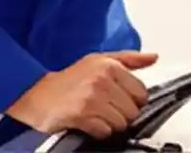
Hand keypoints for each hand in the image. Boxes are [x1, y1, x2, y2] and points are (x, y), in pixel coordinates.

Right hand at [6, 51, 157, 138]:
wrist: (37, 94)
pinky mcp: (82, 115)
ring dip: (109, 124)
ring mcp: (92, 97)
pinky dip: (98, 131)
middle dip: (121, 114)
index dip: (132, 100)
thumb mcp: (98, 60)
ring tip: (95, 114)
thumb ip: (129, 59)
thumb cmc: (69, 79)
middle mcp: (102, 80)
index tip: (118, 99)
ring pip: (121, 123)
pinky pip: (105, 132)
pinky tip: (88, 122)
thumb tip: (153, 57)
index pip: (141, 93)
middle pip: (133, 111)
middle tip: (103, 107)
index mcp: (109, 65)